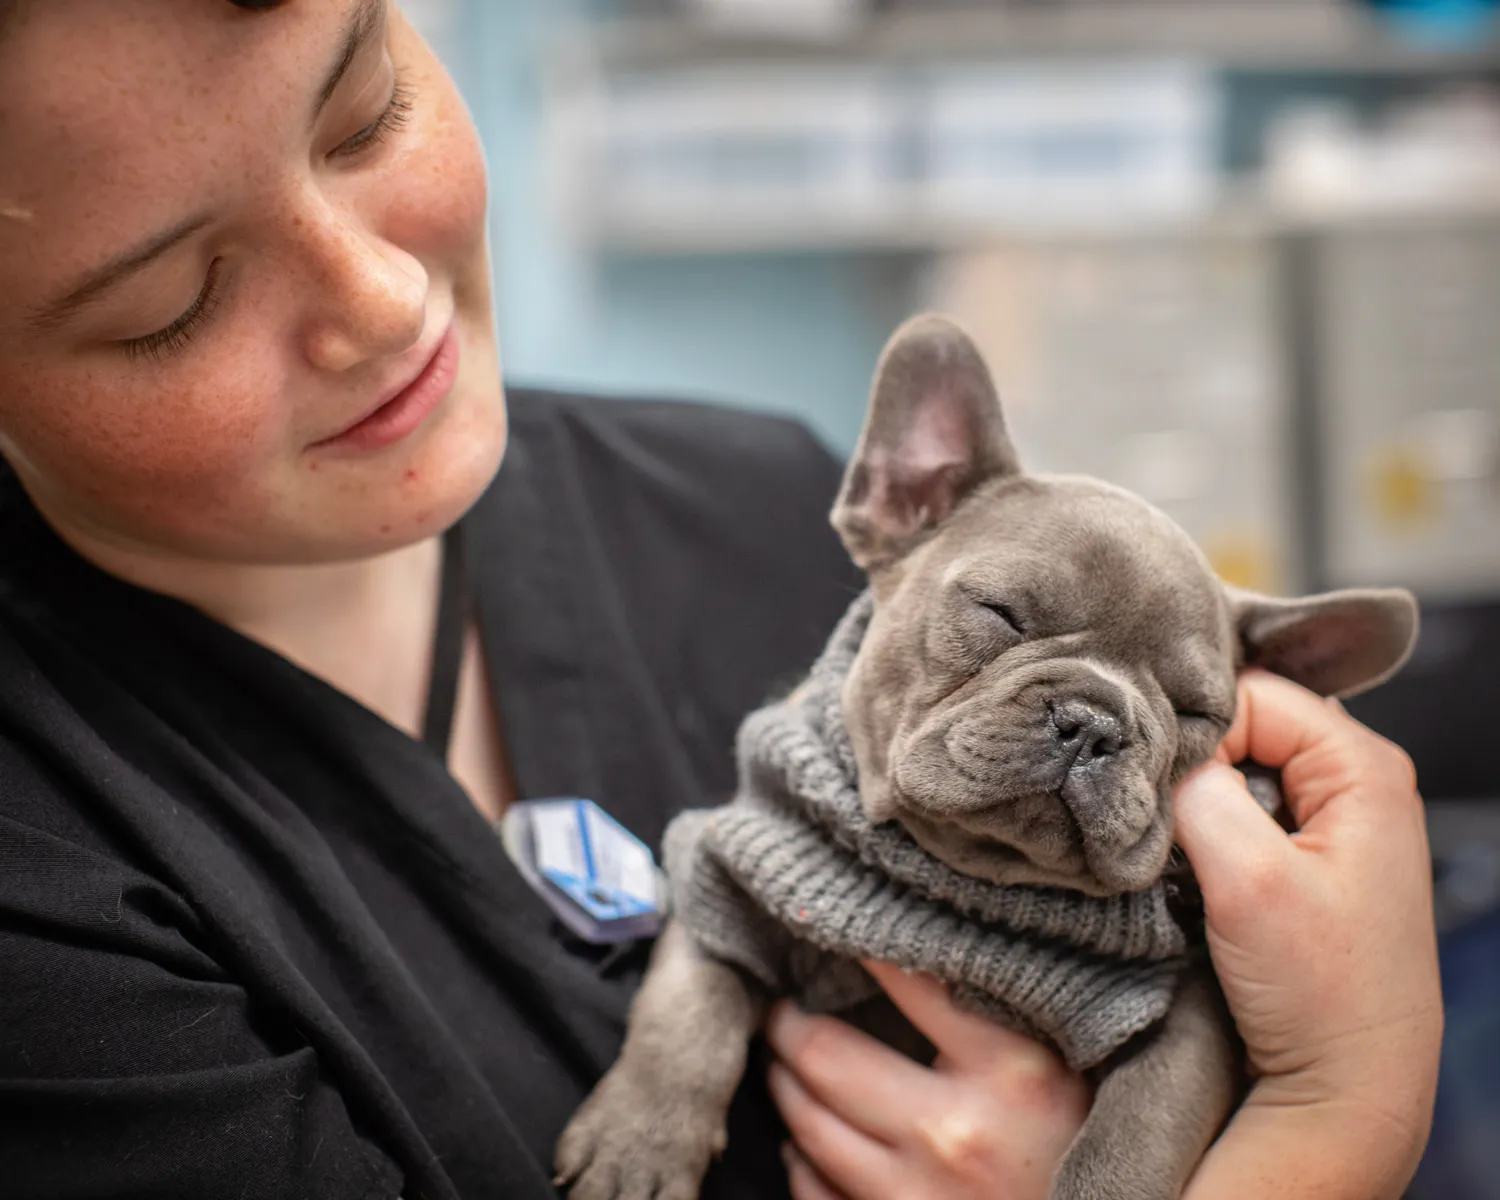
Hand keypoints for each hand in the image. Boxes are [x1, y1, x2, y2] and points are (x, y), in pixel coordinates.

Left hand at [765, 961, 1089, 1199]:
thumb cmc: (1091, 1150)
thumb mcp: (1067, 1072)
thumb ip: (1005, 1015)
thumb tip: (924, 946)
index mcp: (1012, 1072)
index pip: (908, 976)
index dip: (860, 941)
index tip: (829, 918)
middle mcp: (955, 1133)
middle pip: (825, 1056)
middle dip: (789, 1023)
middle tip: (782, 1004)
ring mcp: (917, 1196)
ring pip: (808, 1123)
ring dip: (784, 1085)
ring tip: (784, 1061)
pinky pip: (814, 1191)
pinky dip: (801, 1160)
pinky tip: (805, 1142)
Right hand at [1174, 669, 1442, 1198]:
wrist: (1344, 1091)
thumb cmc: (1322, 994)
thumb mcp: (1250, 880)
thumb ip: (1200, 792)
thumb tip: (1150, 746)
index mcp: (1365, 768)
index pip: (1252, 694)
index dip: (1192, 726)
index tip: (1149, 775)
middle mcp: (1357, 784)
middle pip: (1245, 727)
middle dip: (1190, 760)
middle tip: (1146, 804)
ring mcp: (1334, 824)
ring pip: (1238, 772)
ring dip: (1194, 800)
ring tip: (1167, 840)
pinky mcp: (1306, 862)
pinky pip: (1242, 812)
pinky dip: (1205, 830)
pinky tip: (1185, 862)